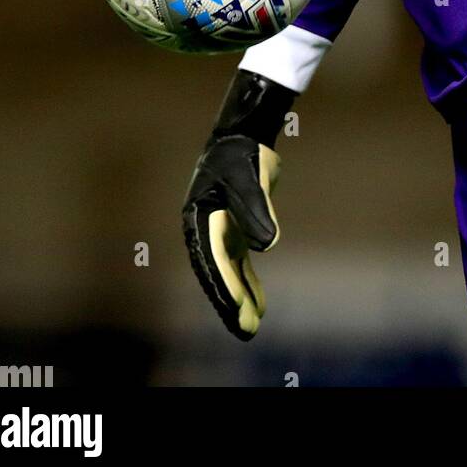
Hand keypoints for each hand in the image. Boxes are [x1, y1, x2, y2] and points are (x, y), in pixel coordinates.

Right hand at [182, 70, 294, 339]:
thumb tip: (268, 246)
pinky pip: (239, 263)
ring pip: (228, 272)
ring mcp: (218, 232)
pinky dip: (248, 282)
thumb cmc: (242, 155)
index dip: (224, 286)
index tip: (236, 309)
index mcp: (198, 218)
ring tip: (251, 325)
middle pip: (217, 272)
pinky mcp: (233, 230)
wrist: (244, 136)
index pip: (211, 259)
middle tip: (246, 330)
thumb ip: (257, 210)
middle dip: (230, 301)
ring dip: (239, 297)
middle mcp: (203, 229)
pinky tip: (258, 302)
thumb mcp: (249, 179)